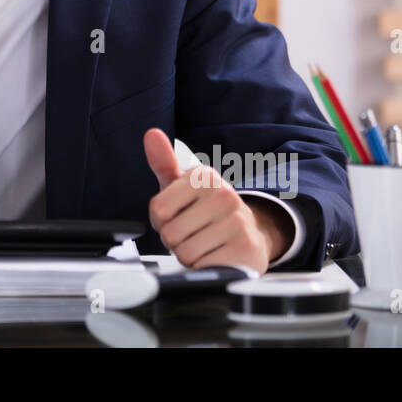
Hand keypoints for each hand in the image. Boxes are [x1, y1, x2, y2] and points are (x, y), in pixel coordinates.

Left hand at [143, 128, 282, 273]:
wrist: (250, 234)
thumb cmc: (207, 210)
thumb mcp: (184, 185)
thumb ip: (164, 162)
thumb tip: (151, 134)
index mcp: (204, 176)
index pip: (158, 210)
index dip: (161, 222)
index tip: (177, 216)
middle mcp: (224, 194)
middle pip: (170, 233)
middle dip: (175, 241)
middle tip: (193, 234)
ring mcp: (238, 221)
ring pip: (186, 253)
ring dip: (189, 256)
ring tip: (205, 244)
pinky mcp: (246, 248)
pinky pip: (204, 267)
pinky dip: (205, 268)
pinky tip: (216, 256)